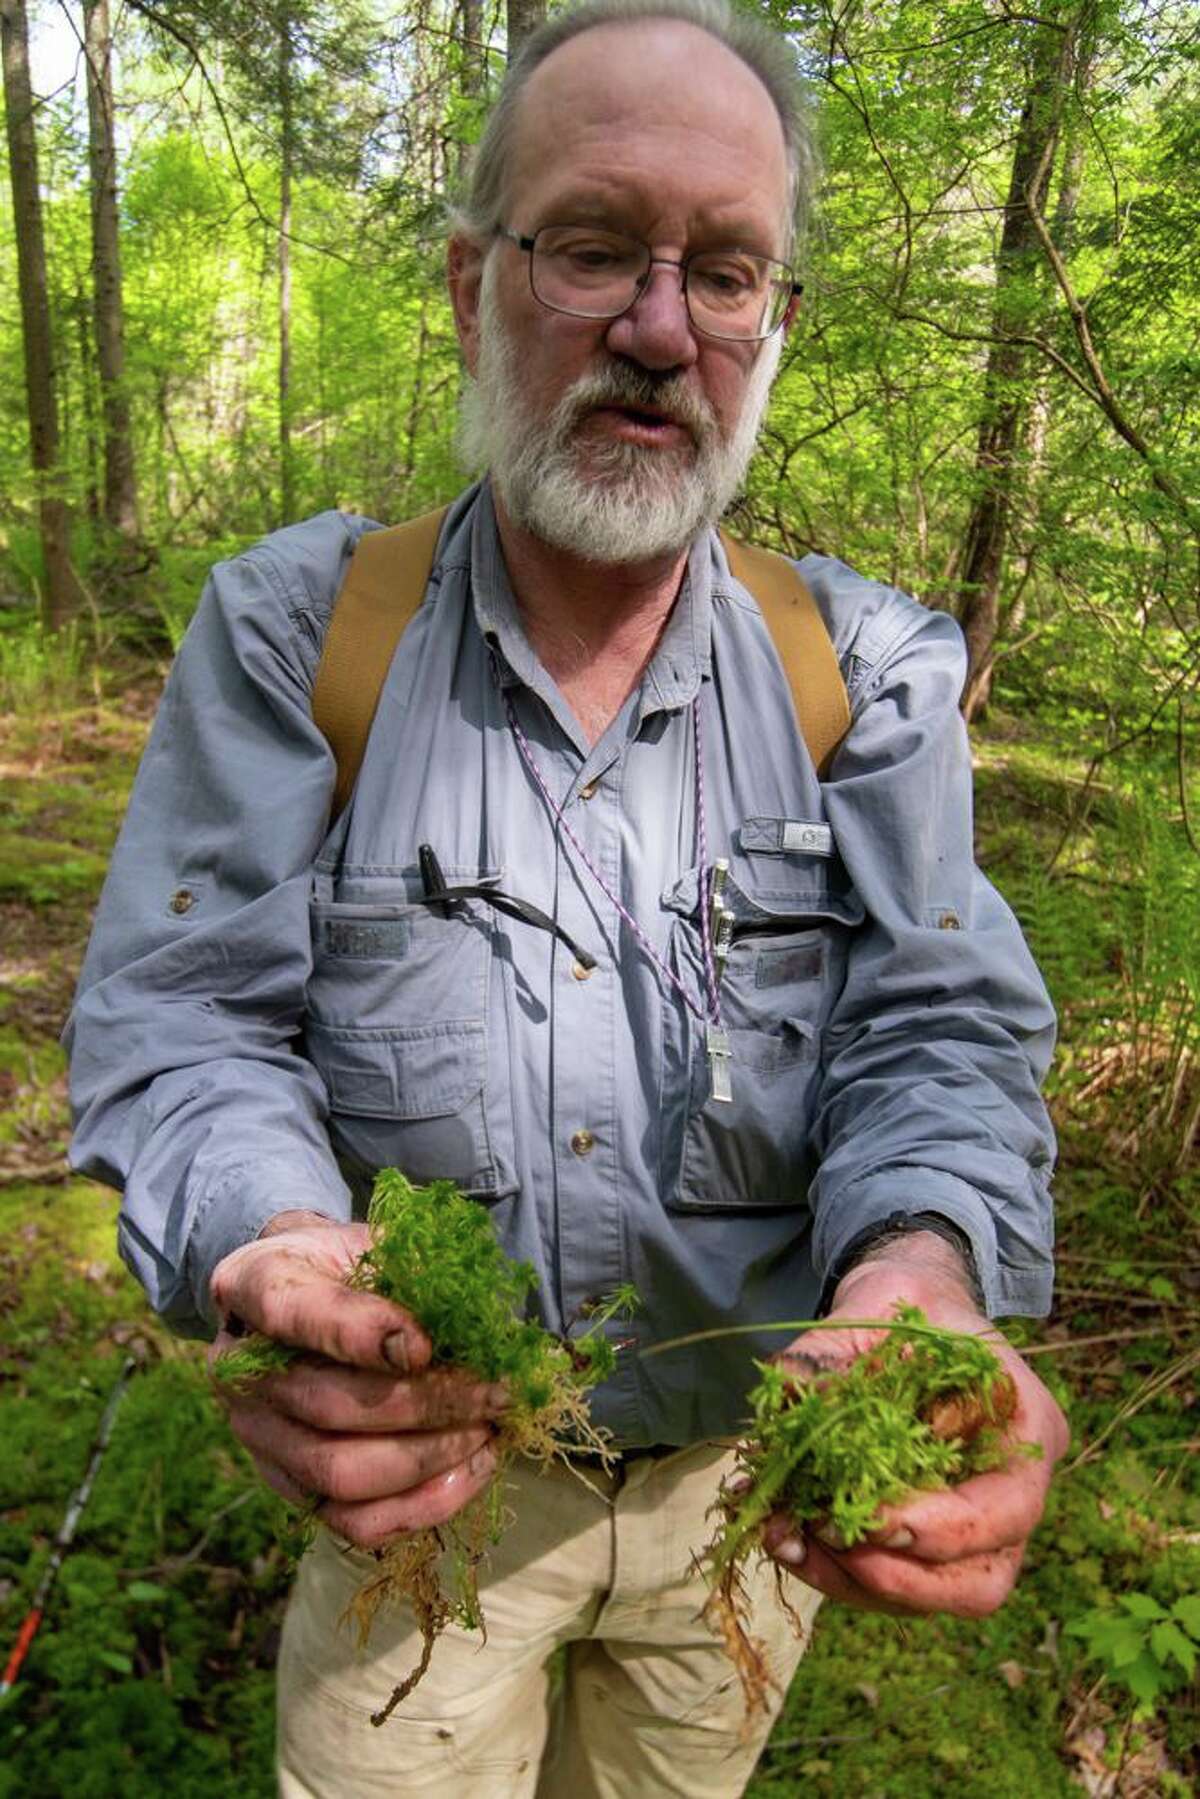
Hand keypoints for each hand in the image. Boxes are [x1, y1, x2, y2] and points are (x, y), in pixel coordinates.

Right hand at [208, 1212, 504, 1547]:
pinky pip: (353, 1522)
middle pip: (330, 1407)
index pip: (296, 1314)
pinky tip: (472, 1469)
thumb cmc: (348, 1266)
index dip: (359, 1332)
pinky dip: (423, 1505)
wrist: (304, 1297)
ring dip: (431, 1459)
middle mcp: (239, 1370)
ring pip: (342, 1474)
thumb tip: (482, 1321)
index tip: (425, 1344)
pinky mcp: (289, 1487)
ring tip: (488, 1430)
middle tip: (495, 1392)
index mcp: (254, 1284)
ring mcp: (258, 1436)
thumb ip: (413, 1268)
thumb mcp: (372, 1241)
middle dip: (429, 1405)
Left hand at [760, 1232, 1068, 1616]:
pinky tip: (781, 1531)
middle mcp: (1012, 1493)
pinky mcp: (924, 1542)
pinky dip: (833, 1569)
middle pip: (980, 1582)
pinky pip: (889, 1580)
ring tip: (783, 1537)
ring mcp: (974, 1529)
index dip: (942, 1530)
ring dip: (852, 1581)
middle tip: (821, 1538)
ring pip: (930, 1595)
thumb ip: (836, 1346)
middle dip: (897, 1577)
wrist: (911, 1314)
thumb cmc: (911, 1302)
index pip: (1008, 1509)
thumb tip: (788, 1392)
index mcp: (1027, 1428)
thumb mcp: (880, 1299)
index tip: (868, 1518)